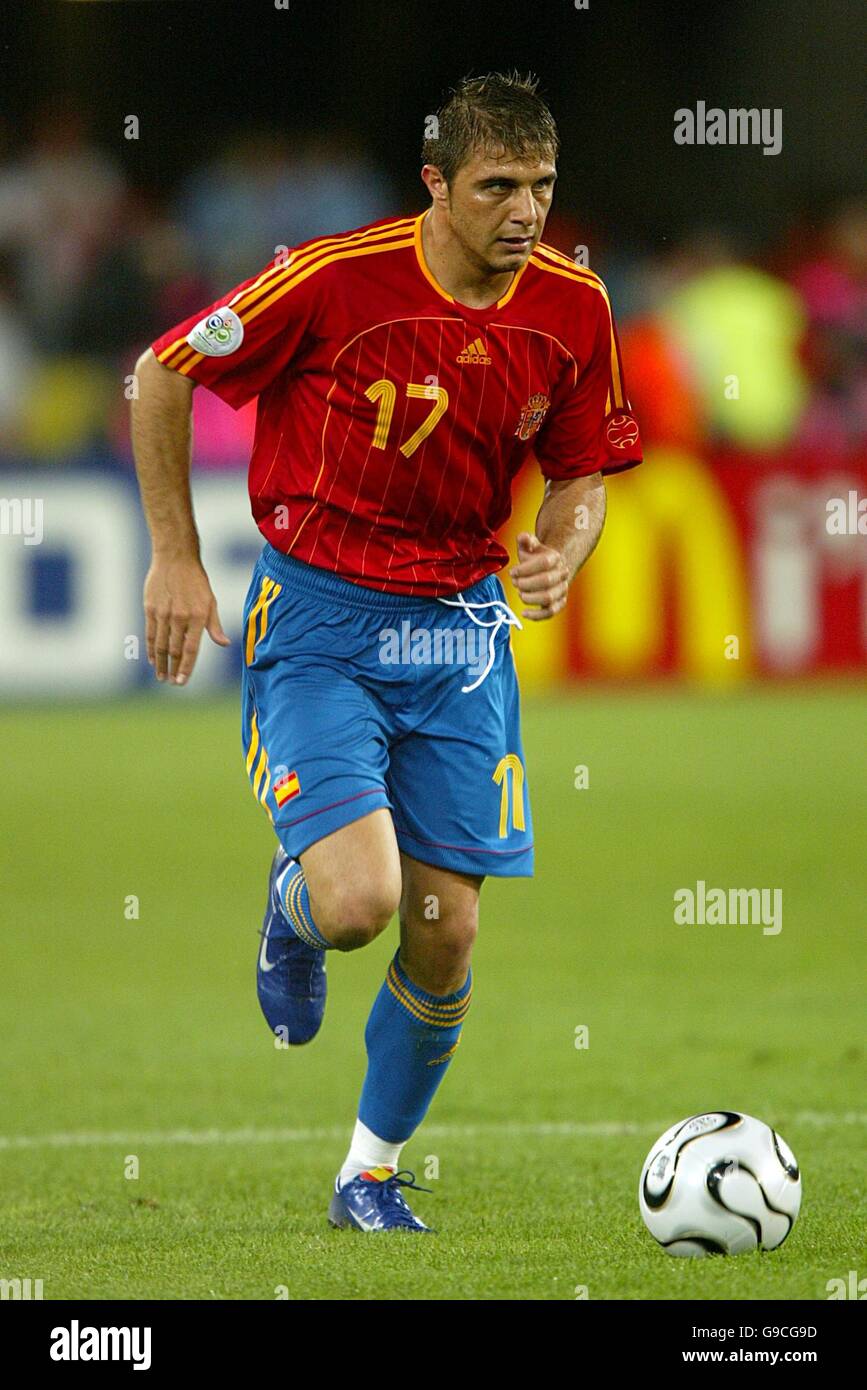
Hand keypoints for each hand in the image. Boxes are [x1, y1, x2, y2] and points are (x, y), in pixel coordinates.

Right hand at [144, 554, 229, 684]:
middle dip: (173, 669)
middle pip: (174, 650)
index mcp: (197, 616)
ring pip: (160, 645)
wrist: (175, 558)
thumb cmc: (196, 581)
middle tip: (171, 682)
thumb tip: (224, 644)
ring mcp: (163, 613)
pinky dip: (150, 649)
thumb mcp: (210, 601)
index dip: (186, 667)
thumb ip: (214, 625)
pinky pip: (149, 634)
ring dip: (160, 663)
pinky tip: (152, 659)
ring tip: (161, 676)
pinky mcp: (150, 608)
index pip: (191, 649)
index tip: (181, 681)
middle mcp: (179, 617)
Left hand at [509, 531, 569, 620]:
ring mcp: (561, 589)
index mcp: (555, 558)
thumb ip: (525, 540)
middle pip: (546, 581)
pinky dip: (537, 615)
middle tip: (515, 583)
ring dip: (530, 598)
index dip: (526, 568)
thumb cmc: (535, 558)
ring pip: (549, 597)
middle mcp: (561, 574)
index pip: (544, 562)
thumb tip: (523, 537)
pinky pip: (551, 612)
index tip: (513, 572)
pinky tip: (524, 613)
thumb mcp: (529, 546)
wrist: (550, 569)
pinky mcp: (559, 603)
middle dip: (526, 583)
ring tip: (520, 593)